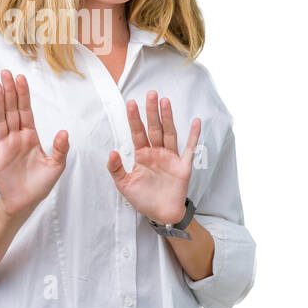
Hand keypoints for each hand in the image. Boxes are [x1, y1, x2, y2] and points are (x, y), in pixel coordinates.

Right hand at [0, 69, 68, 219]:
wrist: (25, 202)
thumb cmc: (41, 183)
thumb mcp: (56, 166)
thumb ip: (60, 149)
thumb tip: (64, 132)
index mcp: (30, 136)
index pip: (26, 111)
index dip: (23, 95)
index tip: (21, 78)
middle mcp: (15, 137)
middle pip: (11, 110)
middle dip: (9, 92)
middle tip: (6, 73)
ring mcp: (3, 146)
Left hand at [107, 90, 200, 223]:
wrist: (161, 214)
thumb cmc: (143, 199)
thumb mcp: (124, 185)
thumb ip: (116, 169)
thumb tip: (112, 152)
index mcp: (142, 155)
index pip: (137, 133)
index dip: (134, 119)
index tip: (131, 103)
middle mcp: (157, 152)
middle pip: (154, 128)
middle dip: (151, 111)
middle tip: (151, 93)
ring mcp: (171, 157)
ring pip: (169, 133)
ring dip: (168, 118)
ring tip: (165, 102)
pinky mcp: (183, 166)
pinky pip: (189, 148)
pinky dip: (193, 135)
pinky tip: (195, 122)